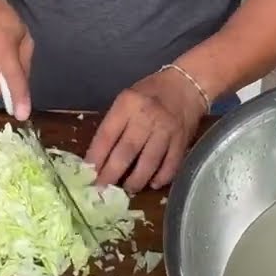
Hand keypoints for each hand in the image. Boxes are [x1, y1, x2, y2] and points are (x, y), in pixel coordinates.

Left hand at [85, 67, 207, 192]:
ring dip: (135, 180)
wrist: (187, 85)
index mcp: (128, 104)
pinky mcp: (182, 141)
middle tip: (102, 190)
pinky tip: (151, 184)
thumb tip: (99, 157)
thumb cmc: (151, 92)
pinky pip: (171, 165)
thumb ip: (115, 124)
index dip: (96, 157)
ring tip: (126, 190)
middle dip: (111, 174)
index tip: (88, 174)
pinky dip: (161, 178)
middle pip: (126, 151)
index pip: (107, 135)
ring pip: (149, 162)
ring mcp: (166, 130)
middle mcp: (147, 117)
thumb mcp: (127, 99)